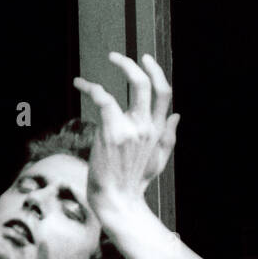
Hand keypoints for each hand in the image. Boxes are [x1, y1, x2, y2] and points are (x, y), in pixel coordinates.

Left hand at [73, 53, 179, 217]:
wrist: (117, 201)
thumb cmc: (133, 183)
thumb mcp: (157, 161)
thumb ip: (168, 137)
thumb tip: (178, 115)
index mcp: (157, 130)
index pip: (164, 93)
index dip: (156, 71)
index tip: (145, 59)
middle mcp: (147, 126)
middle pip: (148, 84)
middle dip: (133, 64)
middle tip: (115, 57)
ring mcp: (131, 128)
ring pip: (130, 86)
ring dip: (112, 73)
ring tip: (85, 79)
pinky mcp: (112, 132)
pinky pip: (104, 98)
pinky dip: (91, 87)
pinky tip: (79, 85)